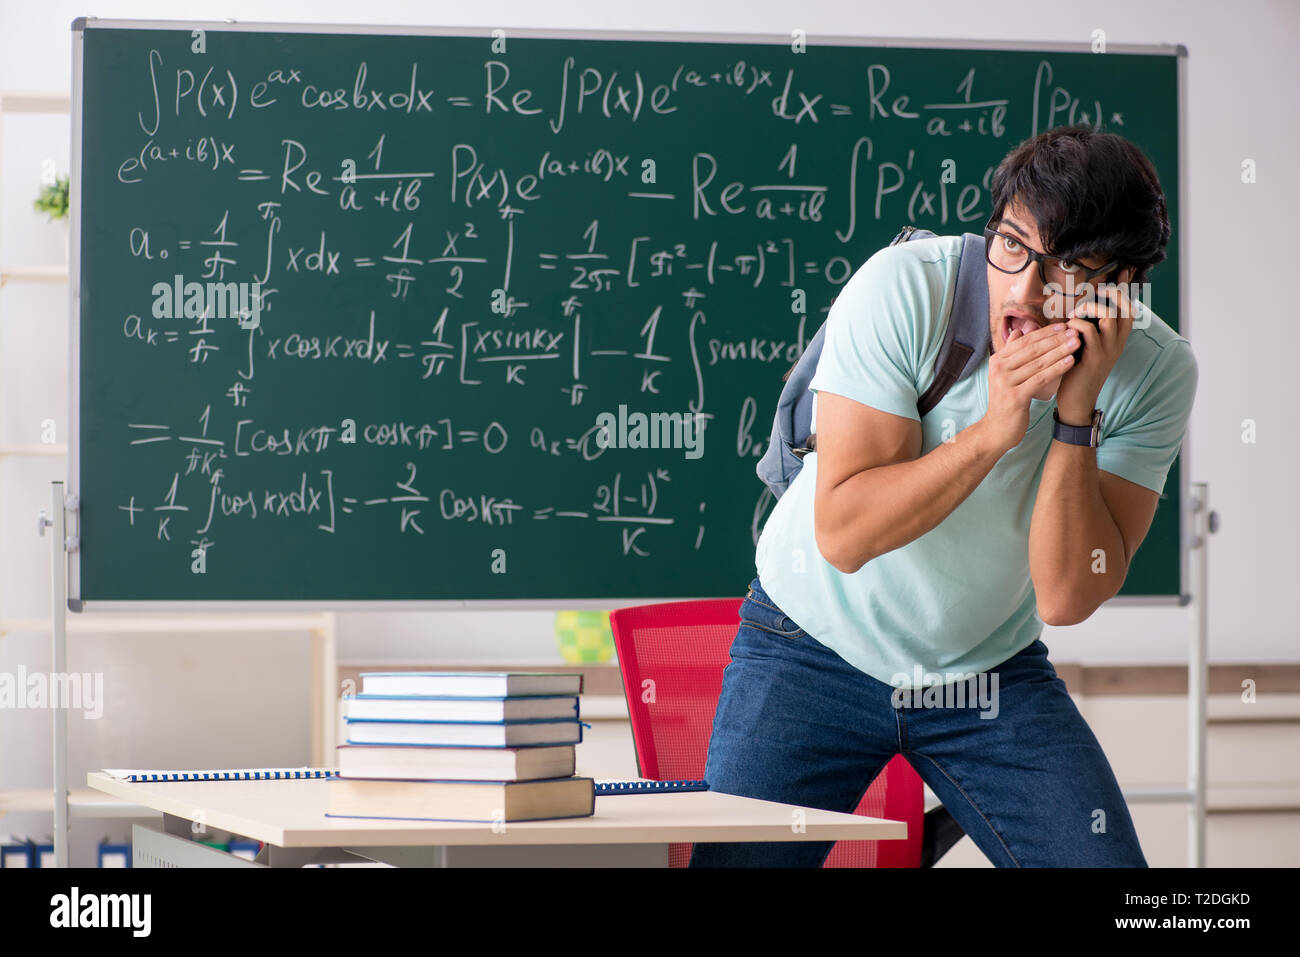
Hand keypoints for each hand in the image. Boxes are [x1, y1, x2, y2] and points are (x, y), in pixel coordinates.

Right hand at [982, 322, 1078, 453]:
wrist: (997, 429)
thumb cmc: (1006, 400)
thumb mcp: (1005, 374)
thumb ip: (1011, 353)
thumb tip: (1018, 331)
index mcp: (997, 360)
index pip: (1024, 341)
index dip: (1045, 332)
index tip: (1064, 325)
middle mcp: (999, 369)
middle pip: (1032, 350)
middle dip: (1056, 339)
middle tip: (1075, 331)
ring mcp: (1005, 383)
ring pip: (1038, 363)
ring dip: (1060, 351)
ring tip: (1077, 343)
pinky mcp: (1015, 397)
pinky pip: (1040, 379)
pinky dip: (1057, 369)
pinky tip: (1070, 361)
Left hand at [1055, 268, 1135, 422]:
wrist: (1076, 400)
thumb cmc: (1077, 368)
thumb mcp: (1087, 345)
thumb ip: (1089, 326)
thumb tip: (1081, 304)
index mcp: (1118, 337)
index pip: (1129, 307)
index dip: (1126, 288)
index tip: (1123, 270)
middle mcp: (1117, 341)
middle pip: (1124, 306)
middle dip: (1111, 292)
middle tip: (1096, 290)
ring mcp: (1107, 349)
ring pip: (1106, 315)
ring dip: (1088, 308)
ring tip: (1074, 314)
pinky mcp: (1093, 357)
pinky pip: (1087, 331)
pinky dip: (1075, 323)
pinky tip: (1066, 328)